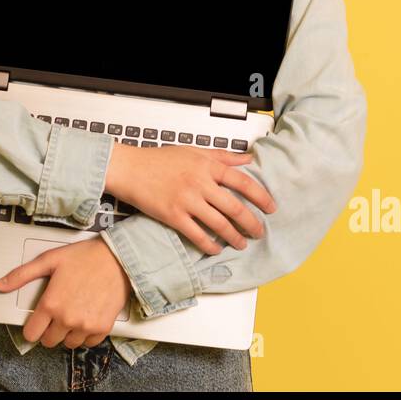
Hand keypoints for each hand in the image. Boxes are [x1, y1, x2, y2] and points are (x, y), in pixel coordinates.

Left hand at [0, 237, 130, 349]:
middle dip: (50, 330)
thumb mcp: (49, 260)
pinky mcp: (102, 327)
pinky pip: (88, 342)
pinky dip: (86, 334)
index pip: (31, 334)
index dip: (32, 327)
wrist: (117, 258)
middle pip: (49, 341)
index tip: (37, 321)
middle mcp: (67, 318)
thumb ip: (21, 275)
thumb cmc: (84, 257)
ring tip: (73, 314)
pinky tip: (86, 318)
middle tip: (57, 314)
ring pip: (69, 343)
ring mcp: (85, 325)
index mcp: (51, 304)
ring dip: (68, 333)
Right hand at [107, 142, 276, 255]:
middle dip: (251, 223)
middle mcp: (200, 183)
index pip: (243, 182)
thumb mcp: (194, 151)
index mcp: (207, 166)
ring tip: (241, 243)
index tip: (271, 207)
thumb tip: (247, 158)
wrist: (129, 168)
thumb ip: (222, 156)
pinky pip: (197, 235)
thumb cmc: (159, 159)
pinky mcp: (173, 216)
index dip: (261, 196)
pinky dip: (209, 245)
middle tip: (259, 232)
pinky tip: (216, 249)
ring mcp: (187, 201)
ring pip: (219, 224)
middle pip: (234, 207)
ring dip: (234, 237)